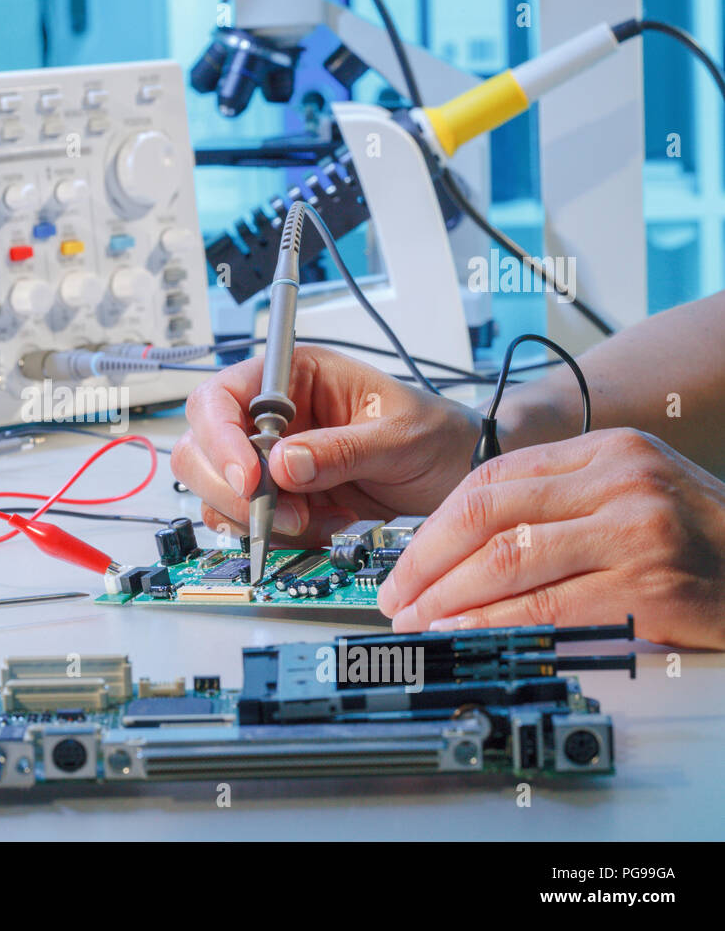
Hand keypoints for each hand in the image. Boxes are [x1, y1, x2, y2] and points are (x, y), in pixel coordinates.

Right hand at [171, 346, 481, 544]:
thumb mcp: (400, 435)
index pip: (220, 397)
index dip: (220, 437)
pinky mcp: (276, 497)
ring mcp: (268, 458)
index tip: (250, 478)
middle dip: (233, 489)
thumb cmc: (436, 435)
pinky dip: (275, 534)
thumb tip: (284, 464)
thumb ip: (343, 449)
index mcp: (293, 376)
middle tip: (285, 514)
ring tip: (317, 518)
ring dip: (257, 517)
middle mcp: (270, 415)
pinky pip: (243, 521)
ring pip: (214, 490)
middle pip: (201, 447)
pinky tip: (323, 523)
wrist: (456, 474)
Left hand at [377, 428, 724, 648]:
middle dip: (425, 561)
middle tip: (393, 596)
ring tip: (416, 622)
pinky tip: (463, 635)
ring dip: (447, 598)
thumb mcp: (628, 494)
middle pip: (486, 514)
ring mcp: (634, 528)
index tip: (403, 560)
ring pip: (506, 561)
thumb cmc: (700, 538)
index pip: (489, 480)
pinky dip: (493, 624)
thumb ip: (556, 504)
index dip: (433, 526)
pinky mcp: (649, 583)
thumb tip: (460, 547)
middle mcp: (616, 479)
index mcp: (602, 450)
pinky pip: (547, 607)